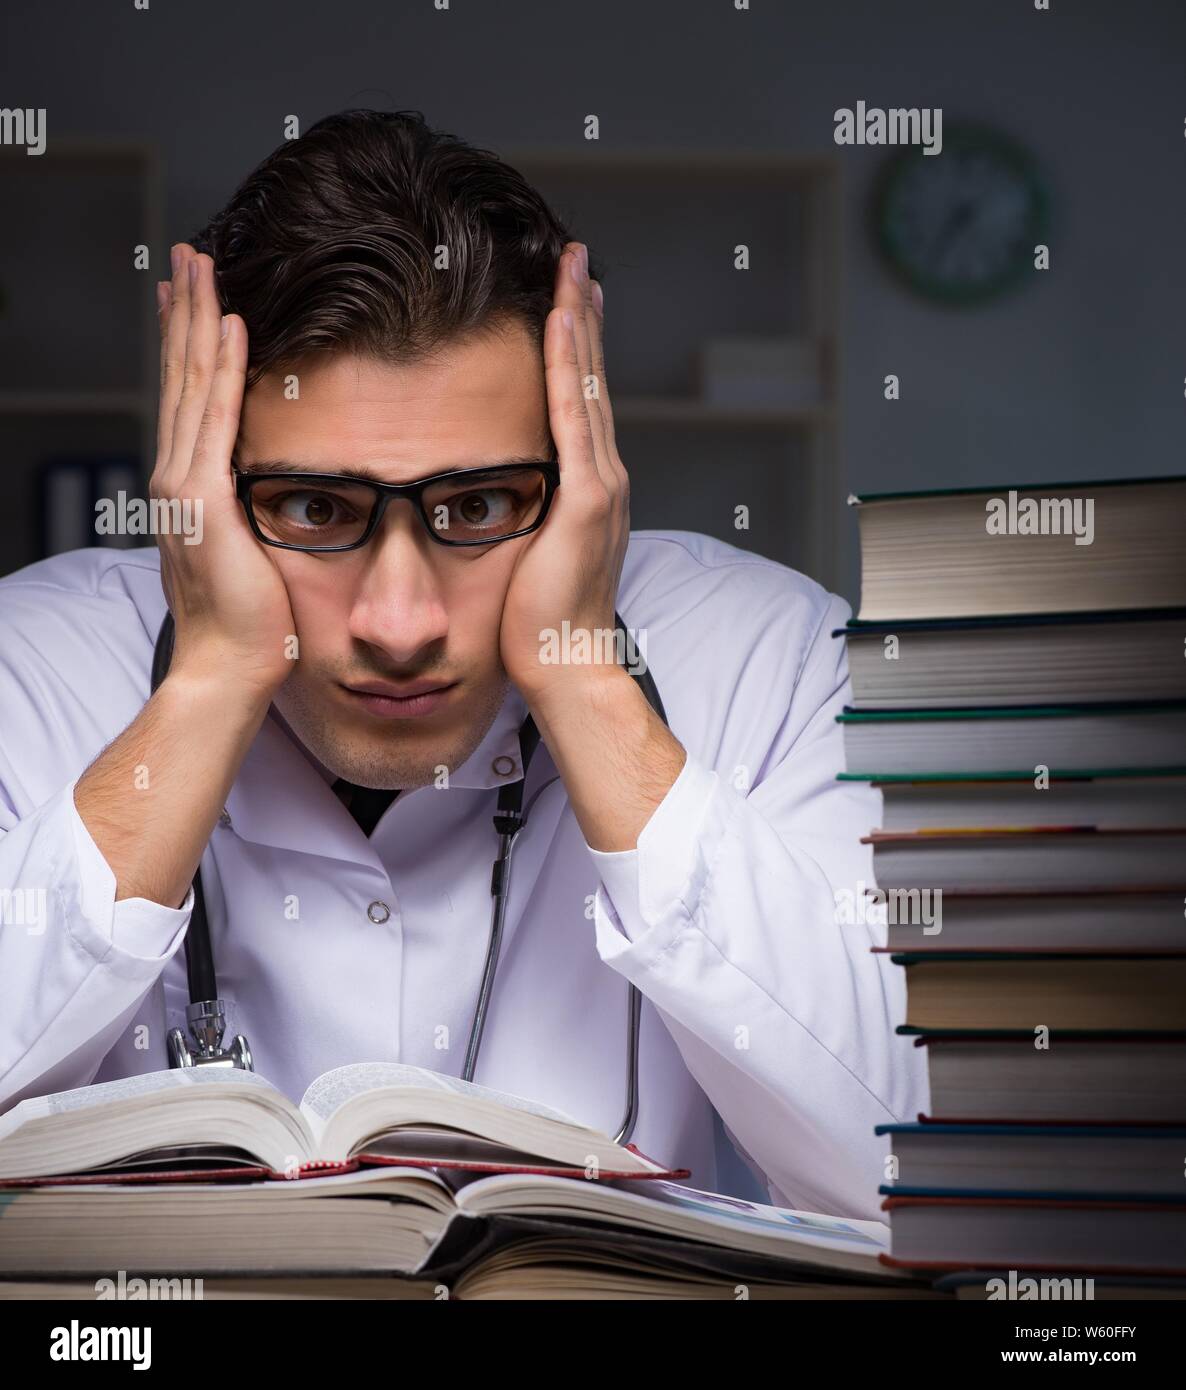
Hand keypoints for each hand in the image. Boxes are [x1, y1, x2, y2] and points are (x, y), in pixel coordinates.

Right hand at [152, 243, 295, 700]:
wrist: (230, 671)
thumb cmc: (251, 627)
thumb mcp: (251, 557)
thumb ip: (252, 518)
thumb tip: (273, 499)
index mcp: (190, 490)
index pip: (189, 400)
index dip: (190, 346)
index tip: (197, 299)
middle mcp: (178, 479)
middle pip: (180, 376)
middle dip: (185, 313)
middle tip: (189, 256)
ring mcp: (185, 486)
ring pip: (191, 383)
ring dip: (198, 321)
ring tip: (201, 267)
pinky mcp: (205, 500)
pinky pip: (216, 418)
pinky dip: (221, 368)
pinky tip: (231, 324)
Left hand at [499, 241, 629, 705]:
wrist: (564, 669)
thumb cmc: (540, 627)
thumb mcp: (529, 558)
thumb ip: (523, 519)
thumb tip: (492, 498)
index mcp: (589, 492)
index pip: (581, 404)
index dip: (575, 351)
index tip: (565, 304)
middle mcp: (604, 478)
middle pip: (592, 380)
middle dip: (584, 317)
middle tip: (576, 262)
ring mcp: (600, 486)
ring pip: (588, 385)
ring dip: (579, 322)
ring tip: (573, 270)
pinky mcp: (586, 500)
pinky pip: (574, 415)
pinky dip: (569, 363)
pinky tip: (561, 320)